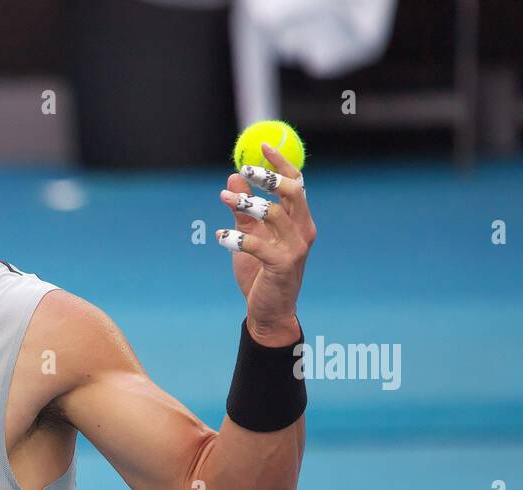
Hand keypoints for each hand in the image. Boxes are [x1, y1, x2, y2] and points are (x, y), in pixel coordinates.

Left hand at [216, 142, 316, 345]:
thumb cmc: (260, 274)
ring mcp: (296, 248)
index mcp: (298, 220)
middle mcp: (302, 230)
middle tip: (245, 169)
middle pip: (292, 192)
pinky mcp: (283, 265)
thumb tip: (232, 177)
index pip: (296, 183)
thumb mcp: (248, 237)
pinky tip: (219, 237)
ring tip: (222, 198)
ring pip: (274, 214)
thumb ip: (242, 210)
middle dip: (269, 177)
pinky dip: (237, 238)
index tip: (262, 145)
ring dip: (246, 203)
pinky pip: (258, 244)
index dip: (281, 162)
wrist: (268, 312)